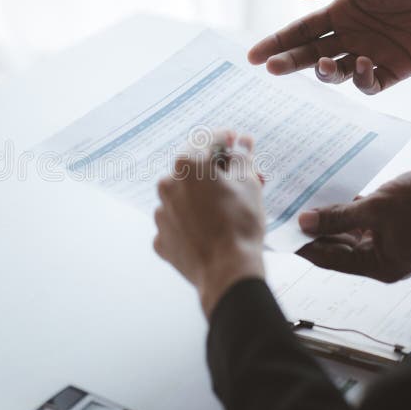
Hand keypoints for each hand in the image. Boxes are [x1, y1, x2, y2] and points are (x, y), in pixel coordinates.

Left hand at [153, 131, 265, 317]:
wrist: (228, 272)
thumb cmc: (240, 224)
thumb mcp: (248, 183)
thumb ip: (242, 157)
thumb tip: (242, 143)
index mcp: (187, 165)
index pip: (207, 140)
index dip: (225, 137)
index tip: (235, 139)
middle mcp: (167, 185)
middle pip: (193, 170)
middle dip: (215, 170)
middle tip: (237, 177)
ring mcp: (161, 213)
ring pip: (183, 197)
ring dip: (201, 197)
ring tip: (225, 210)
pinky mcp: (161, 238)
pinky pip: (177, 223)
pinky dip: (191, 223)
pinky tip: (208, 230)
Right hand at [248, 0, 410, 93]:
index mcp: (342, 10)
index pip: (301, 31)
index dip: (277, 42)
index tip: (254, 55)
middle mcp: (352, 35)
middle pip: (311, 54)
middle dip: (290, 62)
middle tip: (273, 68)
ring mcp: (372, 54)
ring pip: (337, 73)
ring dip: (326, 72)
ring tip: (327, 62)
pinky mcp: (395, 69)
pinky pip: (370, 84)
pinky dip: (362, 79)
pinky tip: (364, 63)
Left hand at [296, 168, 410, 282]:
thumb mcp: (378, 208)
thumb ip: (340, 216)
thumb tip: (306, 222)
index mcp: (379, 265)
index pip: (329, 258)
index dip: (303, 245)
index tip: (280, 234)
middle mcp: (382, 258)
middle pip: (336, 246)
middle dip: (312, 231)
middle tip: (285, 215)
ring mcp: (390, 242)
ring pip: (349, 233)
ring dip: (328, 219)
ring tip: (302, 203)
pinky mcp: (395, 226)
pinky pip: (364, 221)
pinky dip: (348, 210)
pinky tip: (330, 196)